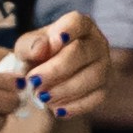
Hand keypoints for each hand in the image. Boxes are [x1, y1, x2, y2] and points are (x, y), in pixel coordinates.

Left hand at [13, 12, 123, 132]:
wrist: (49, 77)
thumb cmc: (39, 56)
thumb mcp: (27, 47)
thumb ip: (30, 45)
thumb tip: (40, 49)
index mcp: (79, 26)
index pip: (77, 23)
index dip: (68, 30)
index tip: (55, 40)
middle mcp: (97, 43)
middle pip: (81, 53)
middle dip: (56, 70)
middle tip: (33, 82)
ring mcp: (104, 66)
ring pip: (91, 78)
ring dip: (63, 90)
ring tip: (41, 97)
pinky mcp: (104, 88)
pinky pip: (95, 99)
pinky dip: (74, 106)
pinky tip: (55, 109)